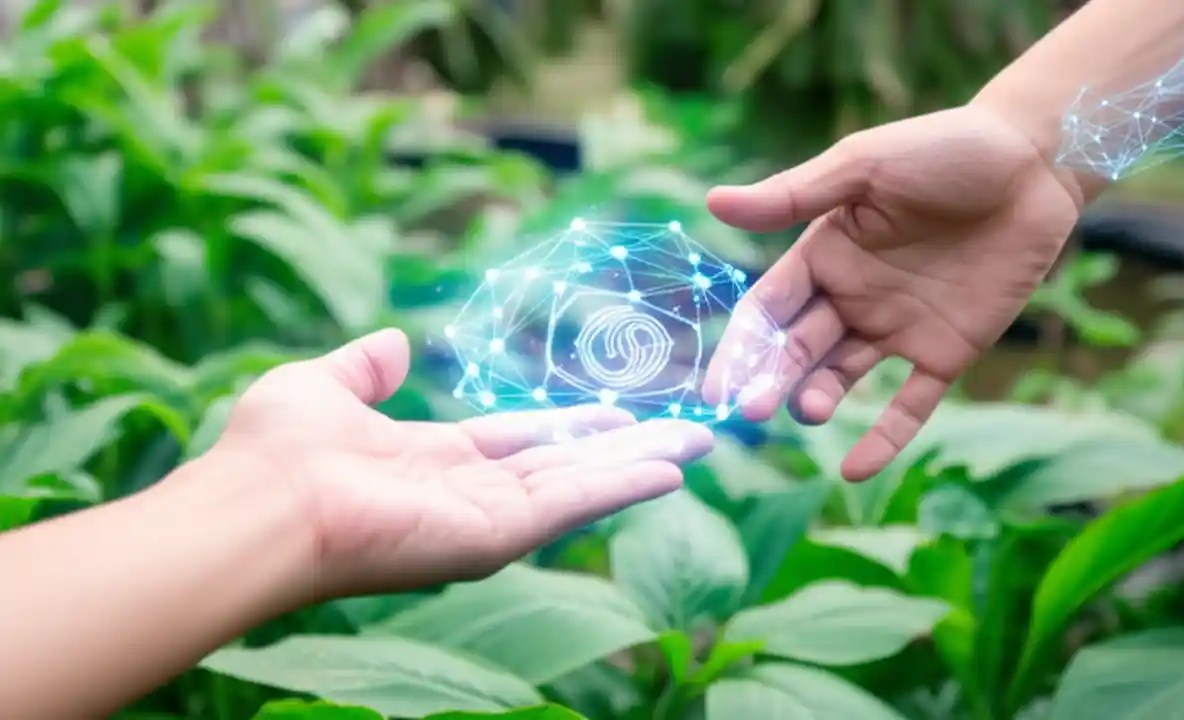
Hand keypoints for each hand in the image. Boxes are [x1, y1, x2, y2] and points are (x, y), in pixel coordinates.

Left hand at [209, 328, 713, 597]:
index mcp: (433, 461)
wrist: (261, 503)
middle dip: (627, 449)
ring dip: (642, 464)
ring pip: (583, 484)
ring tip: (700, 443)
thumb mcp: (323, 385)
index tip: (618, 414)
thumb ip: (364, 367)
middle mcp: (469, 493)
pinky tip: (671, 468)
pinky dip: (625, 484)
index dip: (571, 427)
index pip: (520, 442)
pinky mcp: (497, 534)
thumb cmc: (276, 450)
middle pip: (567, 466)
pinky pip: (574, 502)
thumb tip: (391, 342)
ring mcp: (487, 517)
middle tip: (686, 430)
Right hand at [703, 103, 1083, 481]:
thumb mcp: (864, 166)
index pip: (767, 311)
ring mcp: (897, 327)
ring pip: (842, 376)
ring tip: (809, 411)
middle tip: (753, 411)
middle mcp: (852, 297)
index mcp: (823, 255)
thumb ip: (794, 195)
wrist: (1035, 162)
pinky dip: (884, 437)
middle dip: (771, 381)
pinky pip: (909, 403)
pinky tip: (855, 469)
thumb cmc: (946, 149)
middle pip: (796, 350)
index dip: (741, 349)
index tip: (718, 388)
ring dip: (819, 399)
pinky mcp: (946, 351)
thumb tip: (712, 204)